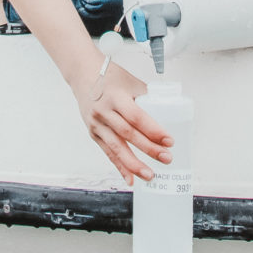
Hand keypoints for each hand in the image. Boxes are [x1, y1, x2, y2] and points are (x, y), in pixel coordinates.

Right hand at [74, 55, 170, 183]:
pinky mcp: (93, 133)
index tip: (169, 140)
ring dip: (134, 164)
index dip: (153, 130)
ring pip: (116, 148)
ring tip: (150, 175)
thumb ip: (147, 97)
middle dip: (148, 149)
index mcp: (116, 96)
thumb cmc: (110, 76)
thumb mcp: (130, 82)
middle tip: (166, 158)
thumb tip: (170, 112)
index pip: (136, 116)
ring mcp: (97, 124)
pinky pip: (108, 153)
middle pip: (128, 134)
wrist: (82, 74)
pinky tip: (131, 179)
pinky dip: (120, 167)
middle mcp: (104, 111)